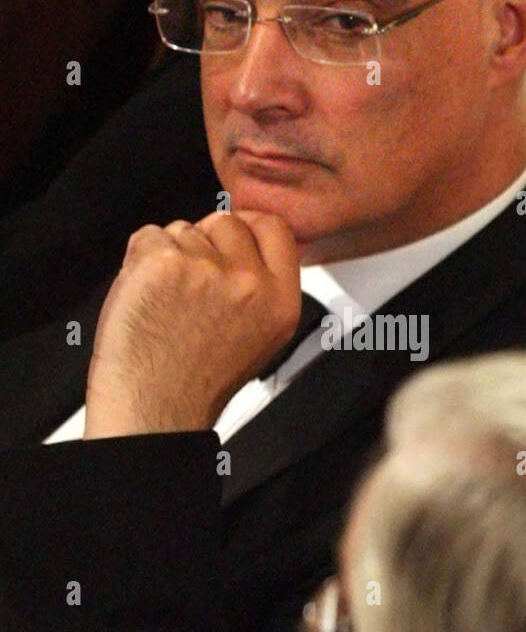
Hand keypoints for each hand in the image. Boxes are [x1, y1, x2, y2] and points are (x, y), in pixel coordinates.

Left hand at [83, 210, 300, 437]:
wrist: (153, 410)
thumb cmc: (194, 383)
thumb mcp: (258, 336)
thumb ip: (261, 286)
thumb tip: (246, 242)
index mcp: (280, 302)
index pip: (275, 228)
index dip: (248, 226)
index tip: (232, 236)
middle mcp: (250, 283)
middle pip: (226, 222)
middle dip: (203, 243)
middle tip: (189, 288)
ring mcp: (206, 270)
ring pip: (183, 229)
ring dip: (168, 255)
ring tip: (166, 302)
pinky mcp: (163, 264)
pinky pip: (147, 236)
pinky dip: (138, 260)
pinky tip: (146, 297)